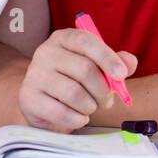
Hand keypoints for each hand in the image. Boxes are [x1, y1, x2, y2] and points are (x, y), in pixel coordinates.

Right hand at [18, 28, 137, 131]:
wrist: (42, 100)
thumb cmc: (74, 80)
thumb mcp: (95, 67)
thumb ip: (115, 63)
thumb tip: (129, 62)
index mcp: (63, 38)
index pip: (86, 41)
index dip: (106, 57)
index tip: (121, 75)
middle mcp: (45, 52)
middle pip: (84, 70)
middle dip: (103, 90)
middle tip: (107, 101)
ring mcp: (34, 75)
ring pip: (74, 93)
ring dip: (90, 106)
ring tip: (90, 107)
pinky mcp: (28, 98)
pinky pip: (61, 112)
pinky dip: (77, 119)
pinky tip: (78, 117)